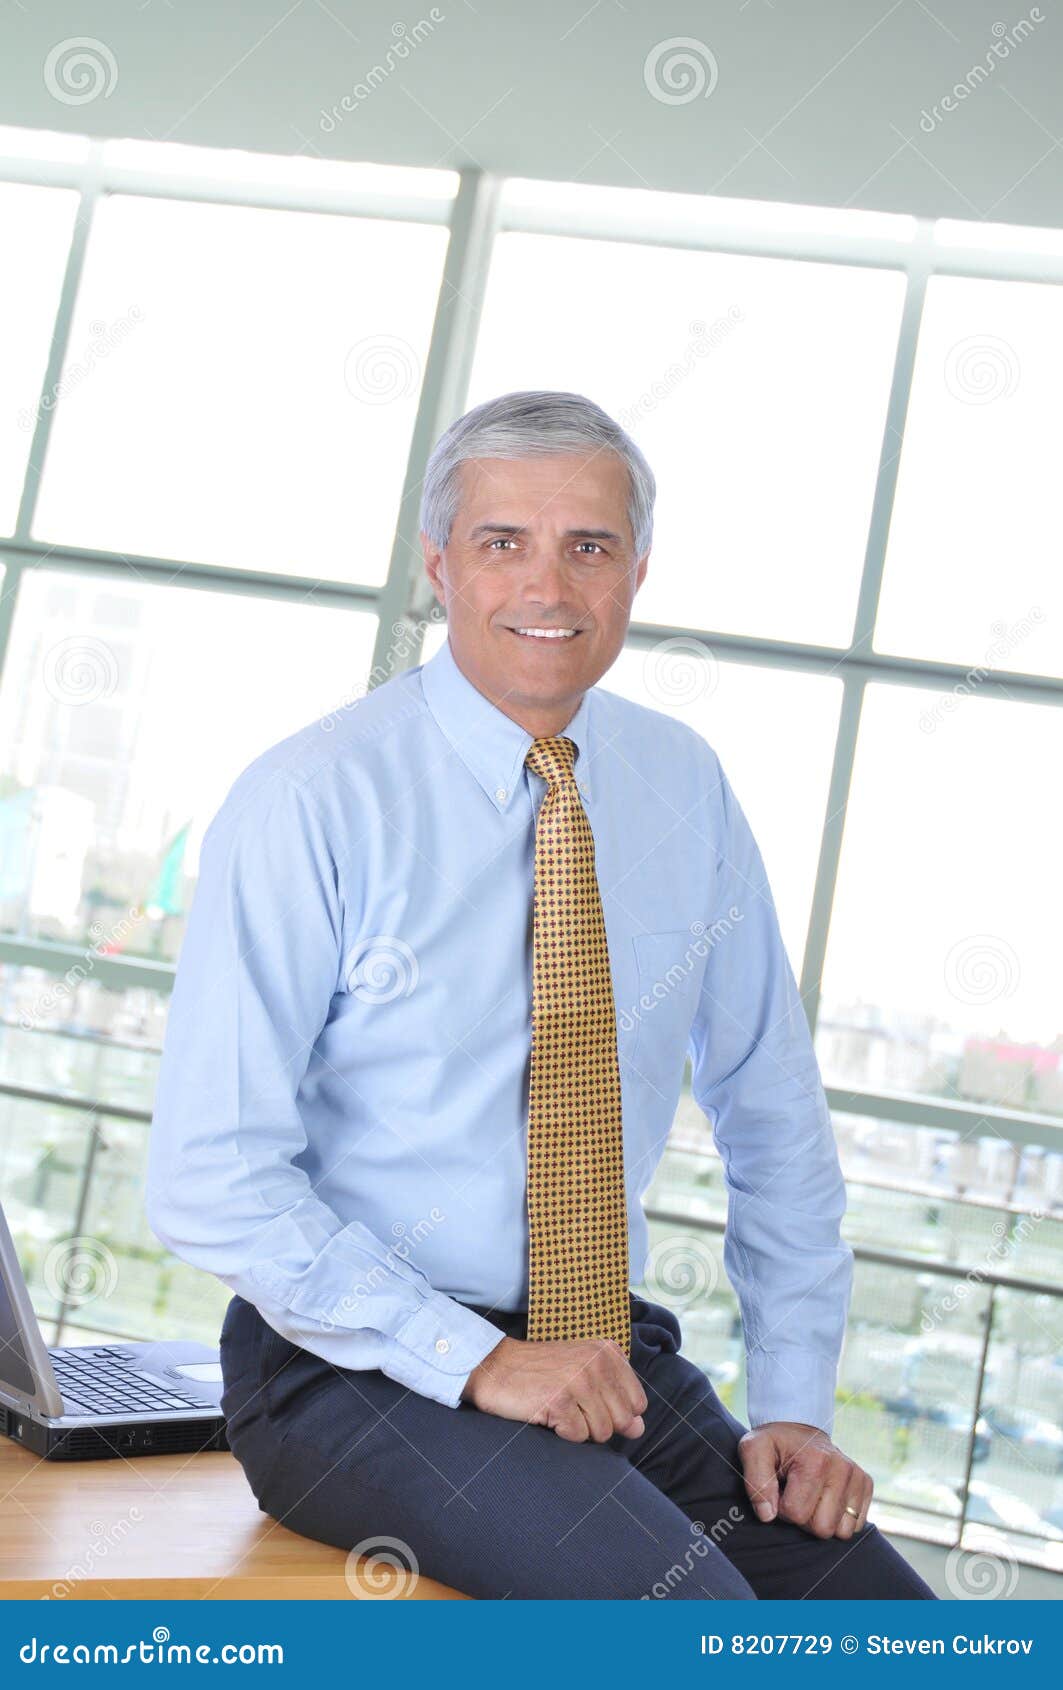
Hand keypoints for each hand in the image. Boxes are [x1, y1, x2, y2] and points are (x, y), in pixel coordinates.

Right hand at [460, 1334, 647, 1442]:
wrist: (496, 1367)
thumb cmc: (542, 1372)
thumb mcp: (584, 1372)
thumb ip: (615, 1397)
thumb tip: (639, 1429)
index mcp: (607, 1352)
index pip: (638, 1403)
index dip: (617, 1413)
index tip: (592, 1403)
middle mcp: (597, 1362)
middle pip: (623, 1421)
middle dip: (599, 1424)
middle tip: (573, 1407)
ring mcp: (578, 1380)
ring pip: (602, 1432)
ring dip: (580, 1429)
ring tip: (560, 1408)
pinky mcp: (559, 1400)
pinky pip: (578, 1436)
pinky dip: (562, 1432)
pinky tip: (547, 1412)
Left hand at [737, 1421, 872, 1539]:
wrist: (798, 1429)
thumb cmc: (774, 1443)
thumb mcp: (753, 1449)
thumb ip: (755, 1482)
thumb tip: (767, 1515)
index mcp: (816, 1461)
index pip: (796, 1513)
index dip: (781, 1507)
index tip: (780, 1489)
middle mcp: (842, 1468)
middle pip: (822, 1528)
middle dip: (803, 1518)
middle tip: (795, 1494)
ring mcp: (857, 1477)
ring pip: (842, 1532)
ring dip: (822, 1520)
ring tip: (811, 1497)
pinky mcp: (865, 1484)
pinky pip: (855, 1526)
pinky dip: (838, 1519)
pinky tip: (826, 1499)